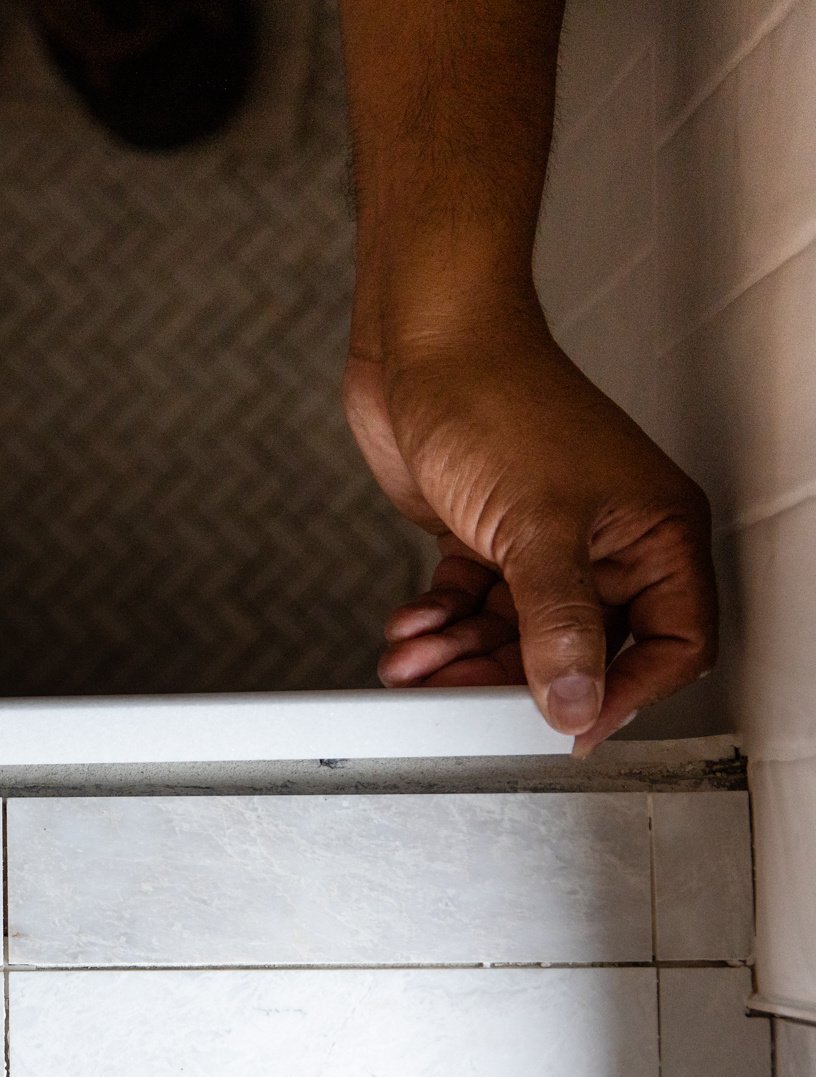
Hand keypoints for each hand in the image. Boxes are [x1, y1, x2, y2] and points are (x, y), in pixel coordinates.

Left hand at [343, 321, 715, 752]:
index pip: (672, 644)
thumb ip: (559, 624)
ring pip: (514, 634)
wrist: (422, 345)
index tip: (569, 725)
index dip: (626, 693)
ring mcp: (542, 541)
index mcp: (653, 536)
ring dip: (461, 656)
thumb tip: (576, 701)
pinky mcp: (485, 538)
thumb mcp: (537, 527)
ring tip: (416, 661)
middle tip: (459, 695)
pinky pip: (470, 606)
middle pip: (577, 650)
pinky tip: (410, 630)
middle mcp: (605, 544)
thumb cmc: (496, 399)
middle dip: (512, 677)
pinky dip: (439, 625)